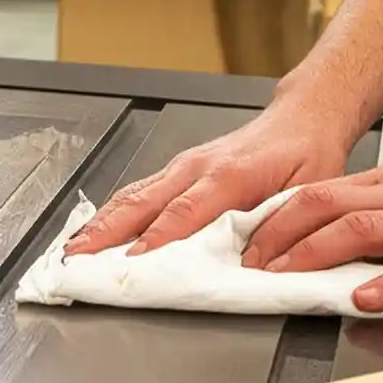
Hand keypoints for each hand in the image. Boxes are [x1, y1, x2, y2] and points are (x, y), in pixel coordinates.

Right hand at [65, 107, 351, 256]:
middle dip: (105, 231)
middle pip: (142, 201)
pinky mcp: (175, 169)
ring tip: (73, 248)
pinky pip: (137, 191)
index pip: (185, 211)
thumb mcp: (308, 192)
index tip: (131, 257)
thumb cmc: (305, 154)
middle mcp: (196, 167)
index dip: (157, 236)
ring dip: (100, 223)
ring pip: (132, 195)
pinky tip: (94, 229)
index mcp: (229, 174)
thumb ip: (281, 226)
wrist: (302, 117)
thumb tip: (252, 264)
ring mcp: (181, 166)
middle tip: (78, 255)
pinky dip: (110, 212)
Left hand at [242, 164, 382, 311]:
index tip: (246, 244)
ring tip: (289, 276)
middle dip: (281, 235)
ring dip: (316, 253)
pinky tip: (365, 299)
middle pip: (327, 206)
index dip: (274, 220)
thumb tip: (303, 235)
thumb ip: (361, 212)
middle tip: (254, 264)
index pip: (315, 195)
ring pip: (364, 228)